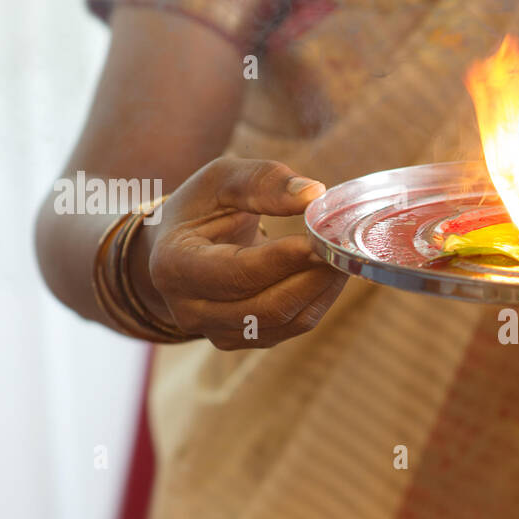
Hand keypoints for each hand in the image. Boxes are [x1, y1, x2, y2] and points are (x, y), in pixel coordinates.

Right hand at [132, 157, 345, 349]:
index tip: (321, 240)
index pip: (237, 272)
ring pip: (285, 321)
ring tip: (343, 255)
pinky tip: (330, 272)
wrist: (179, 246)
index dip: (283, 260)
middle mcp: (190, 309)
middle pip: (266, 306)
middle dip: (312, 276)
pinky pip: (291, 327)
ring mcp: (216, 331)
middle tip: (345, 247)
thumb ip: (263, 181)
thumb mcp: (222, 179)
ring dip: (322, 289)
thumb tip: (313, 193)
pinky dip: (318, 300)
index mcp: (173, 266)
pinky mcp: (243, 339)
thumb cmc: (202, 207)